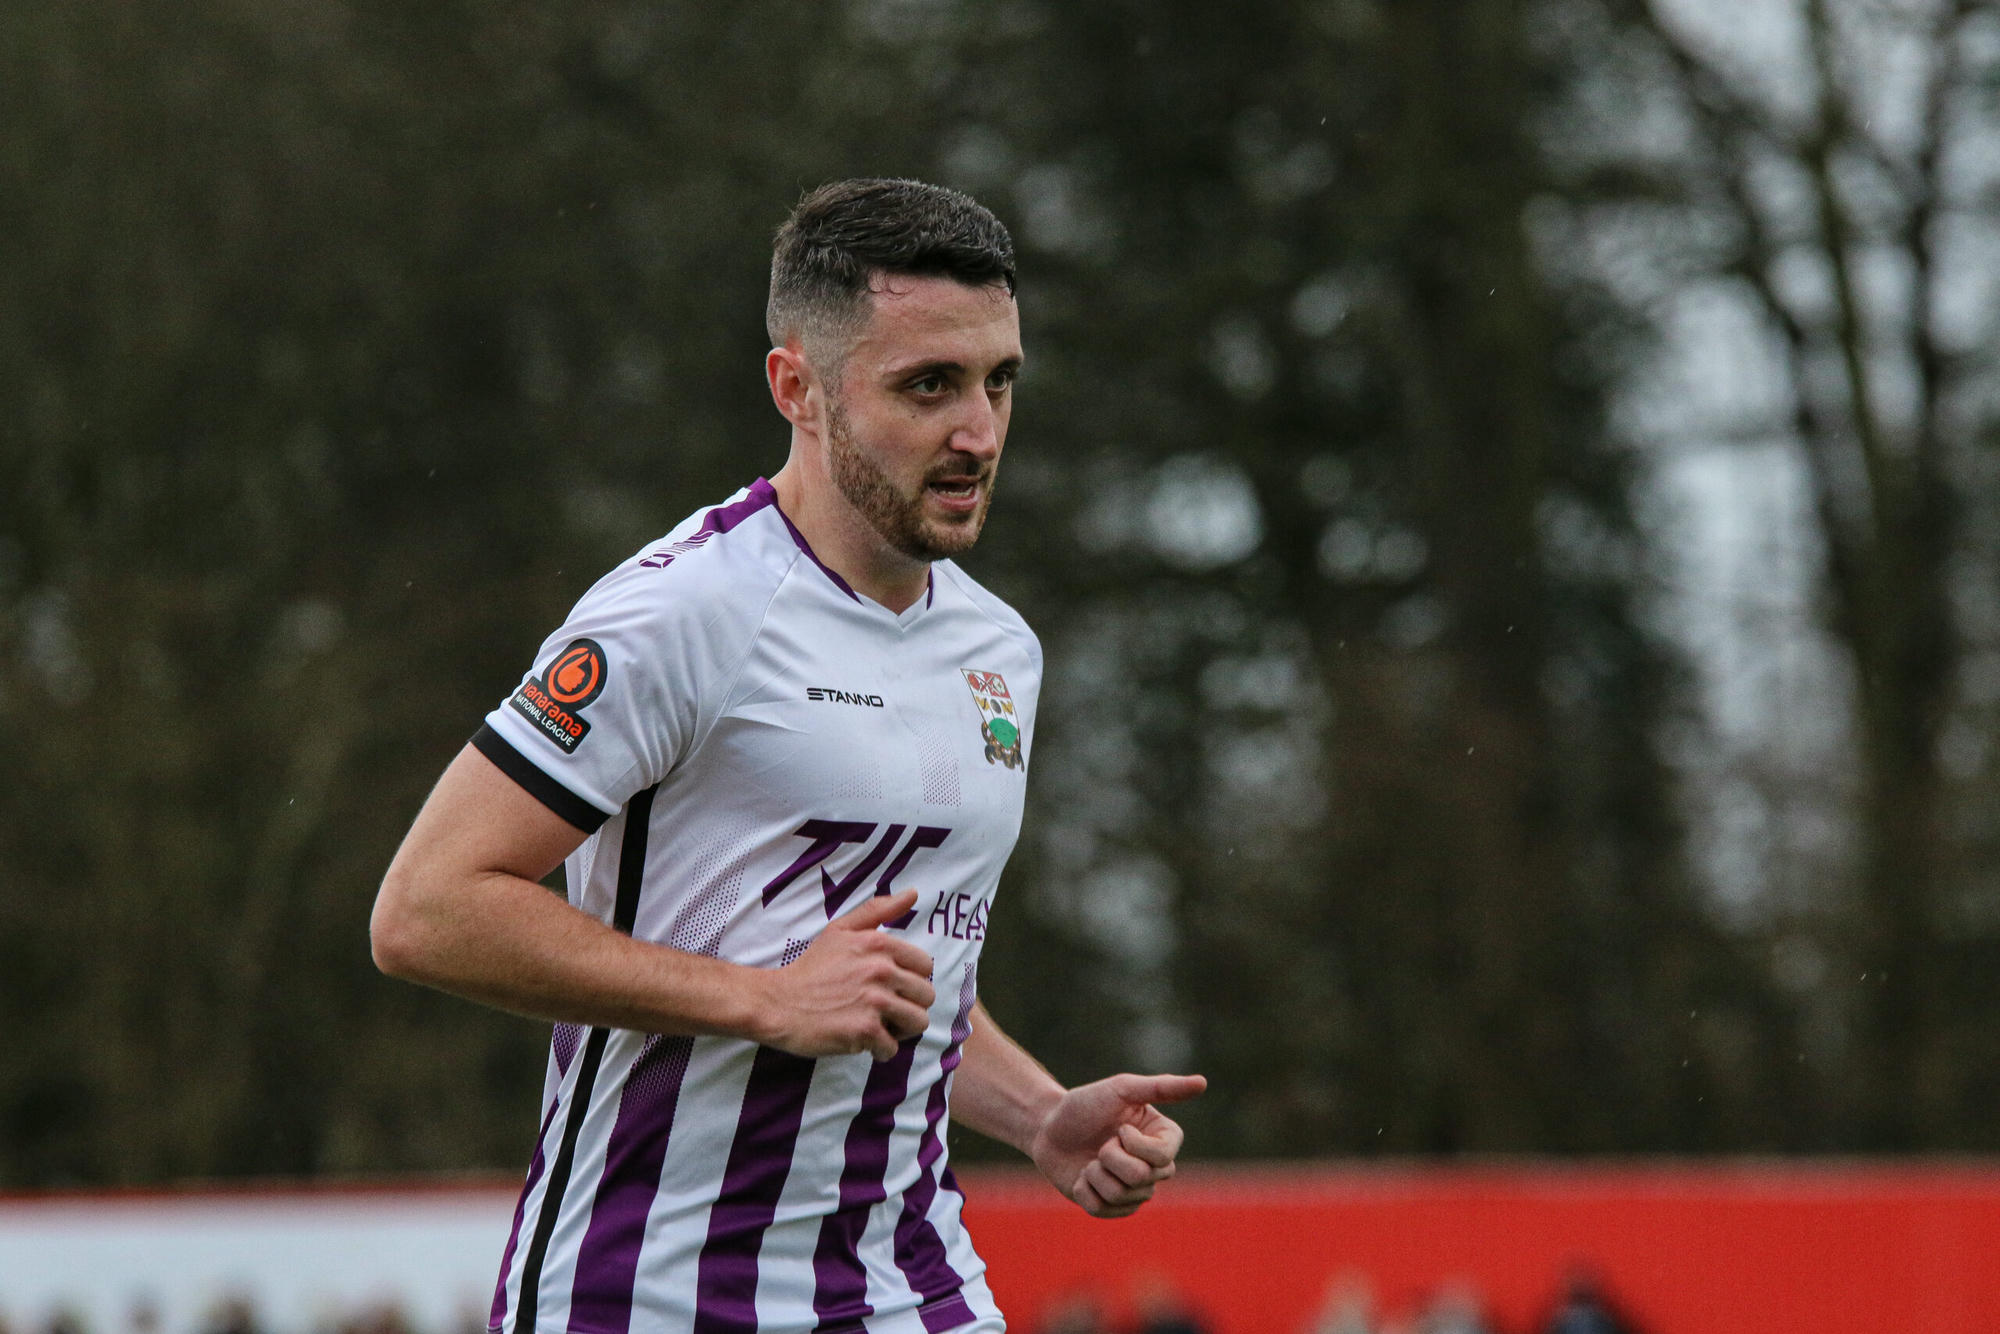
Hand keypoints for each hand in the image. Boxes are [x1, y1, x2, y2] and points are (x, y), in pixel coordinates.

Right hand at [752, 890, 936, 1061]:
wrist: (778, 1003)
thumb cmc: (810, 968)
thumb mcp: (840, 930)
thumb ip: (878, 911)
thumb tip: (913, 893)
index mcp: (879, 944)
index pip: (925, 966)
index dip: (910, 979)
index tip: (890, 986)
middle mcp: (881, 970)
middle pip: (926, 996)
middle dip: (908, 1005)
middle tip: (882, 1009)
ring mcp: (875, 1001)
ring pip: (918, 1022)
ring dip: (900, 1029)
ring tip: (878, 1026)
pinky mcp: (865, 1030)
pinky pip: (892, 1048)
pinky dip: (878, 1050)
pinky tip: (860, 1040)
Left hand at [1029, 1072, 1205, 1217]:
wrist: (1047, 1126)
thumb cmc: (1085, 1104)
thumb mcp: (1121, 1089)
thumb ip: (1162, 1087)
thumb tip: (1203, 1082)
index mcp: (1164, 1140)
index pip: (1163, 1158)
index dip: (1136, 1146)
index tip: (1119, 1128)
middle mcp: (1154, 1168)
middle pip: (1142, 1179)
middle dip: (1112, 1158)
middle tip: (1102, 1143)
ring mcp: (1133, 1191)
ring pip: (1122, 1197)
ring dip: (1096, 1173)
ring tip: (1091, 1159)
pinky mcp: (1110, 1208)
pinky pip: (1102, 1210)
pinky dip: (1083, 1190)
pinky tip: (1081, 1176)